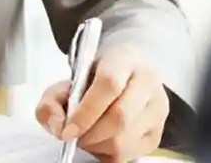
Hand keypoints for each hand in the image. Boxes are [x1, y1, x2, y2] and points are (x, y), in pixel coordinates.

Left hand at [35, 44, 169, 162]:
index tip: (66, 129)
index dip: (85, 111)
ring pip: (124, 141)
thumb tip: (57, 128)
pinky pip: (129, 155)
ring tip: (87, 137)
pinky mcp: (157, 133)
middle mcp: (148, 81)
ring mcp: (157, 108)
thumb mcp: (67, 81)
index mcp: (125, 58)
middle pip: (120, 117)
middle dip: (89, 134)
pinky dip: (107, 155)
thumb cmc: (93, 79)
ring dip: (97, 147)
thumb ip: (52, 101)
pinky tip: (100, 142)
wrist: (124, 76)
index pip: (110, 84)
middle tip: (73, 136)